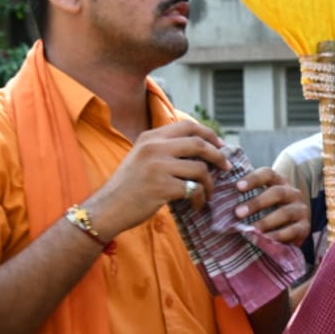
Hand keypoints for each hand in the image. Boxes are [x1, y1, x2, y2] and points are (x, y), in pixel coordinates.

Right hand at [86, 120, 227, 238]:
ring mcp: (157, 167)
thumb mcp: (142, 157)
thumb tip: (202, 146)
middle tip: (226, 168)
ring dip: (209, 184)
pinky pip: (194, 190)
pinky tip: (196, 205)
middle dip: (218, 156)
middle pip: (199, 144)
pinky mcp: (162, 187)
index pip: (187, 126)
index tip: (220, 145)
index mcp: (150, 137)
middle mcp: (154, 148)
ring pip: (200, 169)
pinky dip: (200, 199)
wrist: (108, 208)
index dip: (209, 134)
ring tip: (207, 194)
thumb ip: (165, 149)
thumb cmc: (129, 186)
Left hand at [234, 166, 309, 246]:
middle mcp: (293, 193)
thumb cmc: (268, 213)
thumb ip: (245, 197)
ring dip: (266, 221)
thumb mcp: (260, 202)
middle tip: (238, 213)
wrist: (291, 232)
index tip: (237, 187)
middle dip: (256, 203)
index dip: (253, 179)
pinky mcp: (305, 228)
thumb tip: (217, 197)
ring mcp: (301, 210)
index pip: (268, 174)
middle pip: (277, 193)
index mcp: (280, 182)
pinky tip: (264, 239)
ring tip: (250, 229)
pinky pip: (292, 231)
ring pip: (285, 212)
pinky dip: (277, 235)